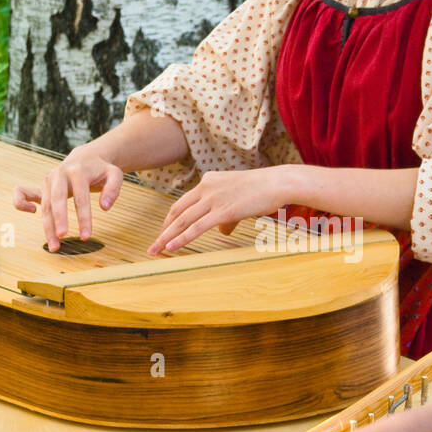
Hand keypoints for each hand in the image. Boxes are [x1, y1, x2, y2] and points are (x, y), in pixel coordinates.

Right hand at [13, 149, 123, 251]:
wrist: (85, 158)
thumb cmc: (100, 170)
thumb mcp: (114, 174)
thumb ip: (113, 189)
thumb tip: (105, 207)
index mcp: (78, 171)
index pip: (81, 197)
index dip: (83, 218)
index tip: (86, 236)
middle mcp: (60, 174)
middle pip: (57, 199)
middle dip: (59, 219)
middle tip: (62, 237)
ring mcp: (49, 180)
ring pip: (45, 204)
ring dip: (47, 226)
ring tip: (54, 246)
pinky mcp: (41, 185)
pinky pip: (23, 192)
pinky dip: (20, 202)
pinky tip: (30, 211)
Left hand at [148, 165, 297, 253]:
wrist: (277, 183)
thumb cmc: (262, 190)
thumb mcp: (238, 198)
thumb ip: (226, 214)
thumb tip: (222, 230)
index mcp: (208, 181)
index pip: (183, 202)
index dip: (170, 219)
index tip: (164, 231)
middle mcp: (206, 188)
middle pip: (177, 212)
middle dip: (164, 230)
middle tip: (153, 245)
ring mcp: (213, 199)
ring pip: (183, 221)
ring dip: (167, 237)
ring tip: (155, 250)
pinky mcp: (222, 211)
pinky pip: (197, 228)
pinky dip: (182, 238)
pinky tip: (171, 247)